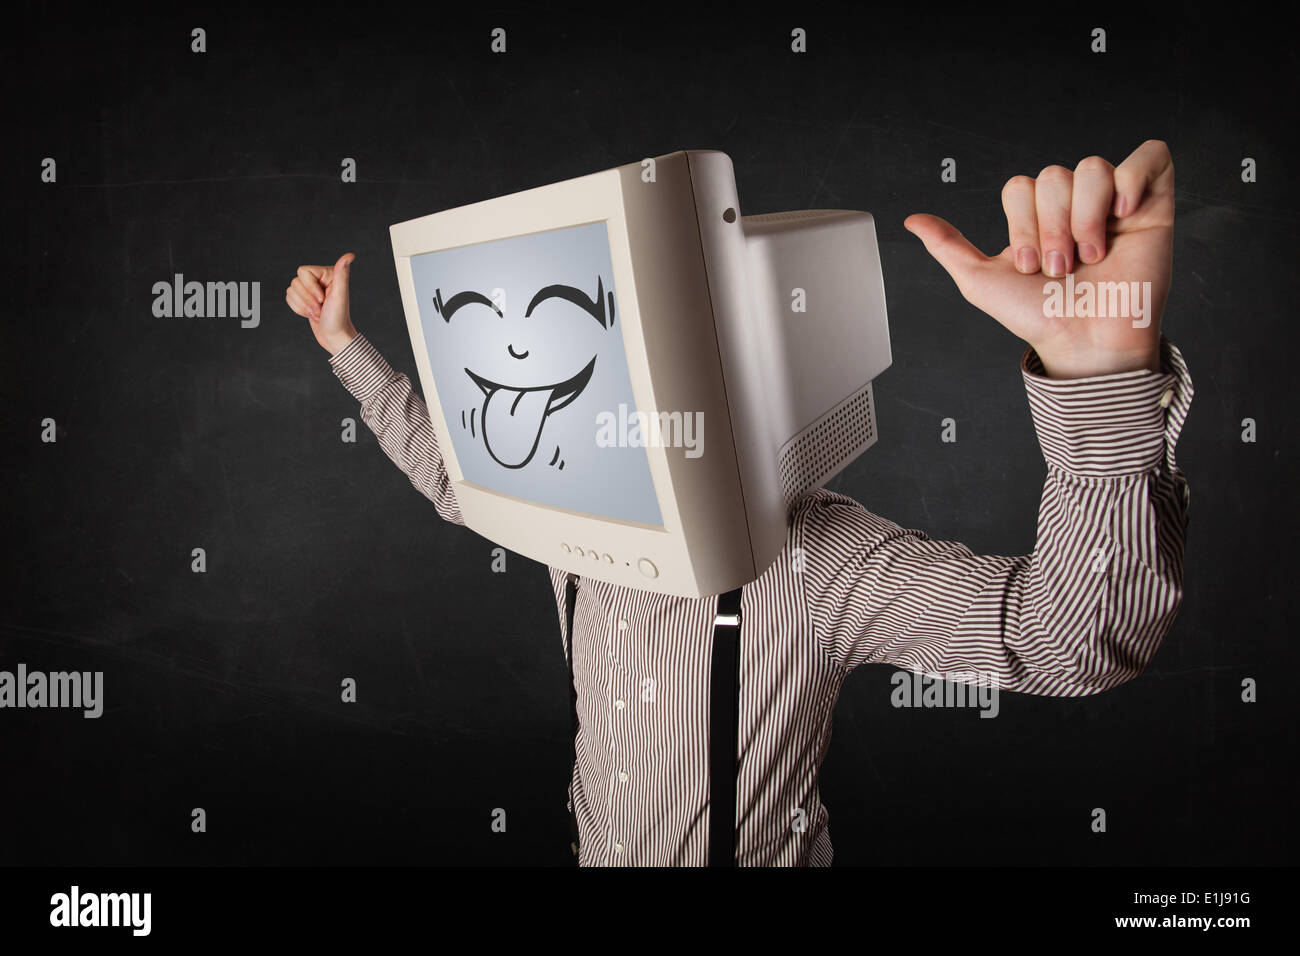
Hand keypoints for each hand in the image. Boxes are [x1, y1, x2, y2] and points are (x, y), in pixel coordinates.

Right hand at [286, 252, 357, 354]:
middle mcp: (320, 278)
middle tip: (321, 309)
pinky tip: (311, 314)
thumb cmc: (338, 318)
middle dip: (307, 300)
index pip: (303, 271)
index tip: (323, 299)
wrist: (334, 337)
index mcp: (328, 273)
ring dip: (303, 306)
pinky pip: (289, 298)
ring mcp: (311, 288)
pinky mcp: (305, 297)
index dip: (309, 287)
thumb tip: (350, 255)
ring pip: (290, 290)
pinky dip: (298, 309)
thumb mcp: (339, 296)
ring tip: (318, 313)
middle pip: (295, 282)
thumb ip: (342, 275)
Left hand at [904, 140, 1173, 378]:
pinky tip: (1124, 213)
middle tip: (1062, 269)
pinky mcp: (1154, 204)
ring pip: (1092, 168)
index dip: (1021, 225)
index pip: (1020, 186)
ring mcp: (1115, 202)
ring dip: (1084, 218)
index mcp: (1038, 217)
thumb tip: (912, 220)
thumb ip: (948, 246)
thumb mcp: (982, 281)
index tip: (1031, 267)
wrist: (1085, 342)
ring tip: (1091, 256)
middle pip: (1053, 175)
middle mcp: (1075, 205)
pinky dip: (1133, 178)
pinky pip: (1148, 158)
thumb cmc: (1040, 317)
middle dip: (1051, 228)